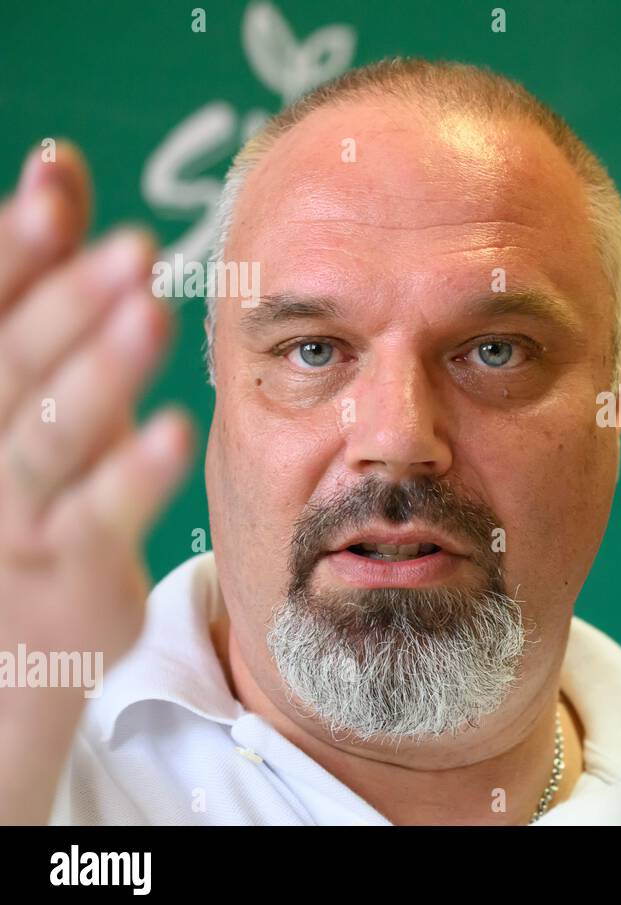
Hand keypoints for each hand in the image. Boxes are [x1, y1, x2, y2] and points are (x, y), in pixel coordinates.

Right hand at [0, 140, 193, 821]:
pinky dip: (127, 476)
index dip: (16, 242)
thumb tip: (63, 182)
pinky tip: (169, 429)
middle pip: (11, 362)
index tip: (59, 176)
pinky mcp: (62, 577)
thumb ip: (42, 307)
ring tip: (149, 309)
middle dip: (65, 298)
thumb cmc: (22, 504)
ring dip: (94, 371)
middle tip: (132, 245)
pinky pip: (92, 522)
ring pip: (44, 435)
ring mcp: (8, 517)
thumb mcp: (27, 401)